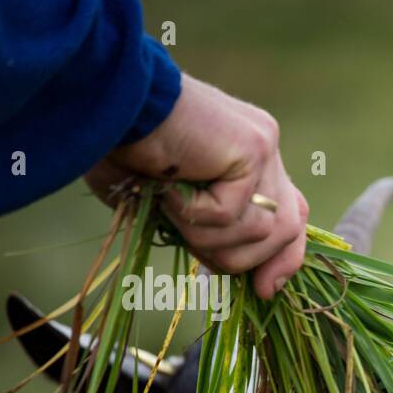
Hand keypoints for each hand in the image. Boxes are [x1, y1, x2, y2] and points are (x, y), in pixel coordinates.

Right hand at [85, 74, 307, 298]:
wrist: (99, 101)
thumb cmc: (120, 149)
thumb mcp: (174, 206)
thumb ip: (214, 234)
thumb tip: (252, 281)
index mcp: (250, 160)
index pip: (293, 217)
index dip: (284, 260)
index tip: (265, 291)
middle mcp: (265, 150)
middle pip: (286, 231)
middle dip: (242, 259)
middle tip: (196, 247)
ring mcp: (263, 147)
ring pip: (259, 232)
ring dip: (205, 235)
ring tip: (170, 203)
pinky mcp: (253, 147)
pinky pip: (230, 214)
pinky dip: (191, 213)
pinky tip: (166, 184)